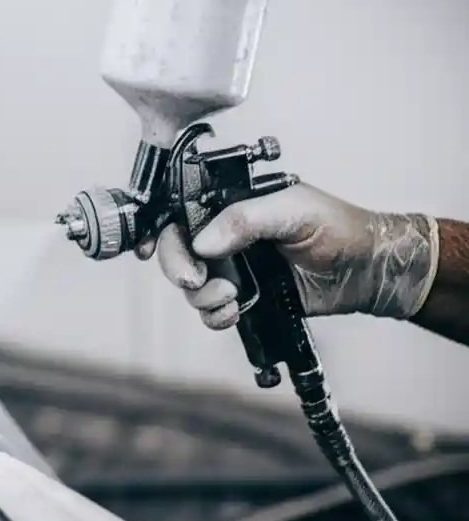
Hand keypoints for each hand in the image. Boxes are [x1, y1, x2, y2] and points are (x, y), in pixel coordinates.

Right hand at [137, 183, 437, 329]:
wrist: (369, 270)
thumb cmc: (338, 227)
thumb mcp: (291, 209)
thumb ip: (243, 219)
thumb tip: (202, 243)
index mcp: (232, 205)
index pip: (181, 213)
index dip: (161, 232)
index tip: (151, 250)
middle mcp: (226, 236)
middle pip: (177, 252)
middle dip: (179, 269)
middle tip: (196, 280)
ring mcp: (233, 268)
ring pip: (191, 286)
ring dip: (201, 296)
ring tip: (230, 297)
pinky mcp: (244, 298)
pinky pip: (212, 311)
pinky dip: (215, 316)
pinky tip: (233, 312)